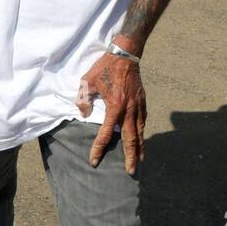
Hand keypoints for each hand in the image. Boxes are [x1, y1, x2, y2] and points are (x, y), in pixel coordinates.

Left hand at [77, 50, 146, 173]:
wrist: (125, 54)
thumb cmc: (105, 67)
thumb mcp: (88, 82)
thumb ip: (84, 100)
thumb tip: (84, 114)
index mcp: (114, 107)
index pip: (105, 134)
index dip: (98, 149)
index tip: (94, 161)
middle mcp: (128, 109)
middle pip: (130, 139)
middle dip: (129, 157)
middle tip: (129, 171)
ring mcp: (138, 105)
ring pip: (140, 131)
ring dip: (140, 147)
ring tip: (140, 160)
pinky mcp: (142, 100)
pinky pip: (143, 120)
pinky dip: (142, 132)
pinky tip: (141, 138)